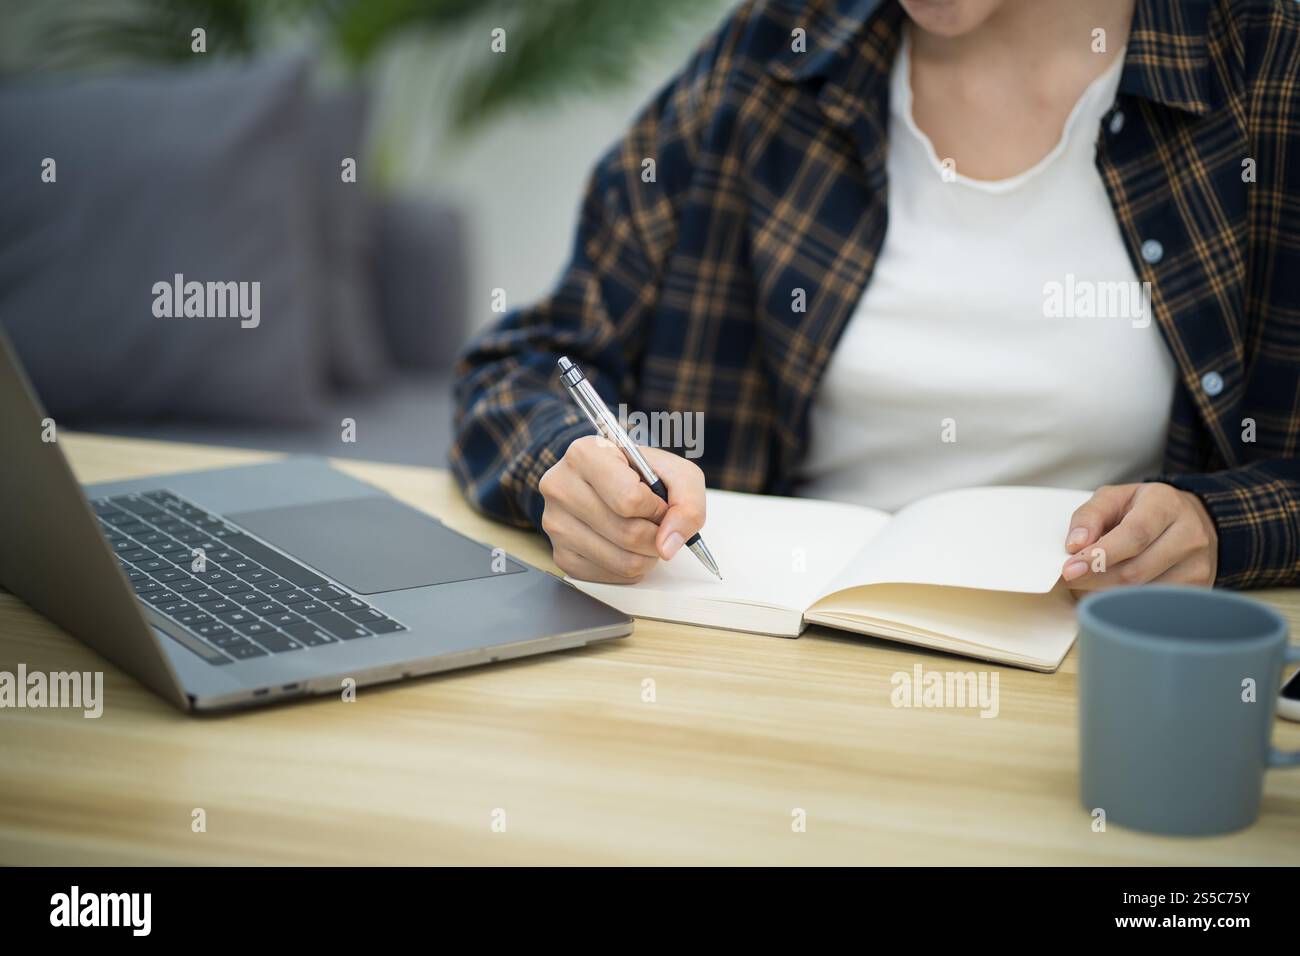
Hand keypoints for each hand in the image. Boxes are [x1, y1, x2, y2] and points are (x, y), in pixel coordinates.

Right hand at [539, 435, 705, 583]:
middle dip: (657, 536)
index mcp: (585, 454)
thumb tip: (668, 545)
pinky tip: (625, 546)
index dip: (656, 508)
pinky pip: (610, 577)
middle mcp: (560, 487)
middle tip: (656, 523)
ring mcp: (555, 523)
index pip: (629, 500)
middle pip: (628, 534)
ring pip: (622, 561)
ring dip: (647, 555)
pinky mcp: (560, 555)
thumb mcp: (675, 472)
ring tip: (643, 533)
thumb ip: (687, 502)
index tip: (658, 502)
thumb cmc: (639, 473)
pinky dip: (630, 568)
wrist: (607, 481)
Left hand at [1061, 482, 1217, 589]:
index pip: (1134, 535)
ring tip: (1090, 584)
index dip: (1100, 556)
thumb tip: (1075, 545)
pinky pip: (1155, 606)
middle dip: (1096, 580)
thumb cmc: (1142, 509)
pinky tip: (1112, 594)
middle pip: (1136, 570)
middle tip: (1071, 580)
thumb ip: (1089, 516)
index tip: (1070, 569)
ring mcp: (1198, 565)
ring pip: (1144, 593)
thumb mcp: (1113, 499)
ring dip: (1108, 594)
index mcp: (1166, 504)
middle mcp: (1190, 534)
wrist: (1189, 520)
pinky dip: (1126, 604)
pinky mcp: (1199, 588)